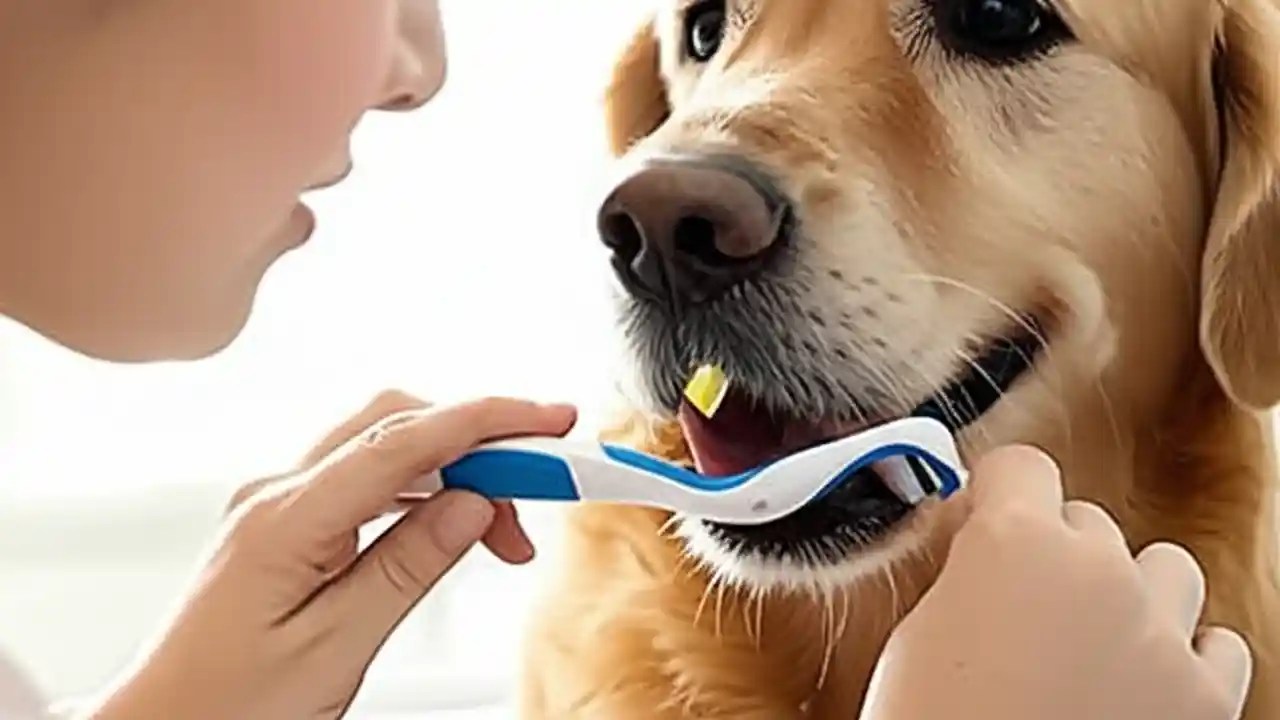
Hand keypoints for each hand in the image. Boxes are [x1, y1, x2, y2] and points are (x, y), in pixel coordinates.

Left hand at [86, 391, 577, 719]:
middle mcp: (277, 495)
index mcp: (285, 518)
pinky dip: (423, 493)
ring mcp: (279, 506)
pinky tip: (453, 526)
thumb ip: (407, 567)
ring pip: (386, 451)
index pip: (405, 441)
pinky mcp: (287, 526)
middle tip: (543, 478)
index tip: (549, 421)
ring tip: (507, 531)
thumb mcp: (334, 648)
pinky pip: (366, 483)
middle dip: (479, 441)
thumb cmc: (228, 707)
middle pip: (397, 427)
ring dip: (456, 473)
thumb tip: (470, 506)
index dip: (488, 422)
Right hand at [861, 445, 1251, 719]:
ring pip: (1165, 568)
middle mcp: (1097, 570)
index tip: (991, 513)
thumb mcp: (918, 634)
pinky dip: (1184, 653)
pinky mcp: (1204, 697)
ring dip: (1130, 592)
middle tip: (1024, 610)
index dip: (999, 492)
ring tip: (1092, 640)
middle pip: (1086, 521)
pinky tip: (1142, 678)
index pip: (1021, 467)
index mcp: (1015, 542)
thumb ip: (965, 569)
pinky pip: (1217, 643)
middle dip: (1055, 553)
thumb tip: (981, 543)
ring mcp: (1159, 633)